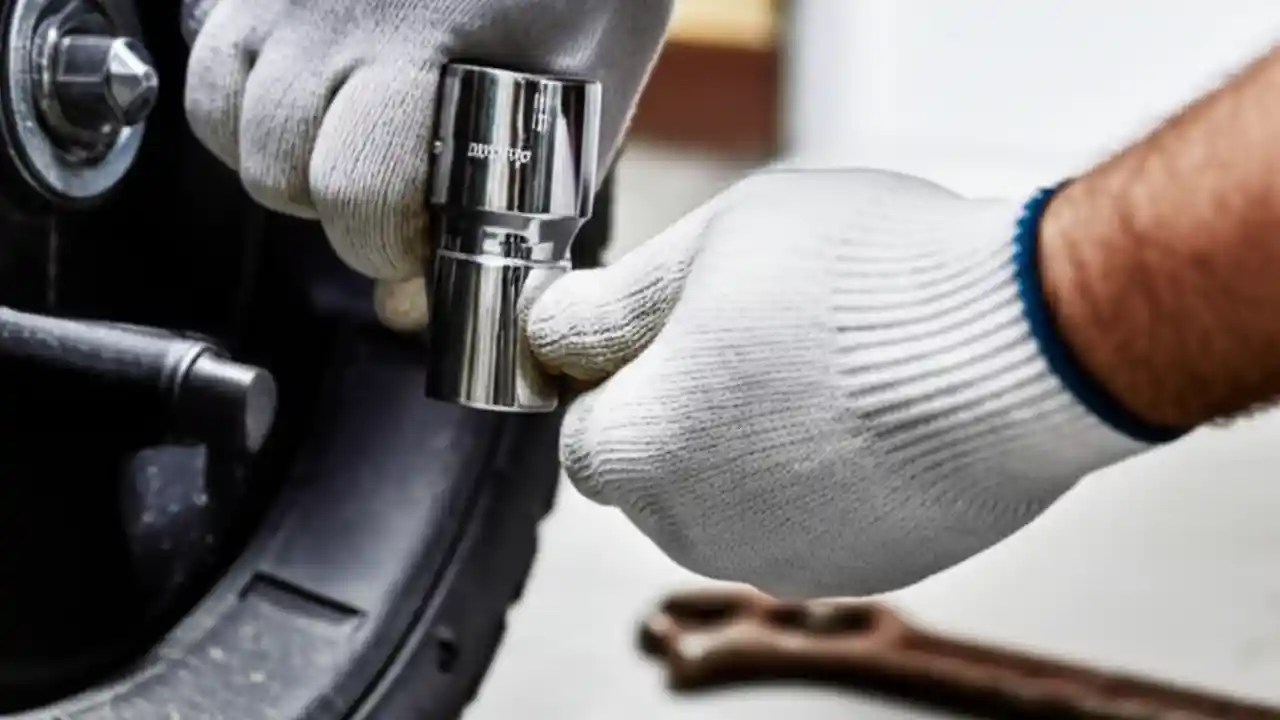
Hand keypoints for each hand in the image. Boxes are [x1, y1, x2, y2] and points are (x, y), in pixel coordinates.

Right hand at [182, 0, 670, 329]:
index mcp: (437, 42)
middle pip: (279, 168)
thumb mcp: (581, 105)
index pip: (360, 188)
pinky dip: (241, 104)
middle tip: (392, 202)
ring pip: (226, 119)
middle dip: (337, 214)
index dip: (385, 243)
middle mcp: (344, 9)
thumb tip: (407, 304)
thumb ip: (515, 211)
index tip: (422, 244)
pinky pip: (210, 63)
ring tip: (347, 147)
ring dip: (284, 161)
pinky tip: (307, 105)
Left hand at [525, 168, 1149, 597]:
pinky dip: (824, 476)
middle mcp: (703, 529)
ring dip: (753, 444)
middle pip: (657, 476)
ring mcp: (790, 559)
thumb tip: (554, 328)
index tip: (654, 333)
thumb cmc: (864, 284)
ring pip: (735, 501)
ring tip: (821, 365)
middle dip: (682, 410)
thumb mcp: (709, 246)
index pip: (585, 435)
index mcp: (643, 453)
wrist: (1019, 343)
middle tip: (749, 332)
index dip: (613, 376)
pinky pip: (814, 520)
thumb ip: (610, 303)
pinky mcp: (869, 566)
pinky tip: (871, 411)